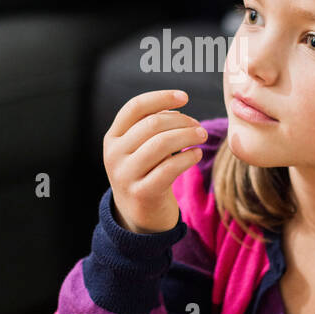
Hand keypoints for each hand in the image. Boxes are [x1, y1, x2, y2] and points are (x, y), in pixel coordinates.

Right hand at [104, 88, 205, 233]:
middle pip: (152, 123)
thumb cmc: (146, 173)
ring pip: (162, 143)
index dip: (161, 97)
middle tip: (199, 126)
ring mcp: (125, 174)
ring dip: (188, 136)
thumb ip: (150, 127)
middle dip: (181, 120)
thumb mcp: (139, 149)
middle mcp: (114, 154)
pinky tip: (197, 154)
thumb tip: (175, 106)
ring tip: (201, 136)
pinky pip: (170, 167)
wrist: (139, 216)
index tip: (184, 97)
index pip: (135, 107)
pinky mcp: (142, 193)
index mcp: (112, 138)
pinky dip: (188, 157)